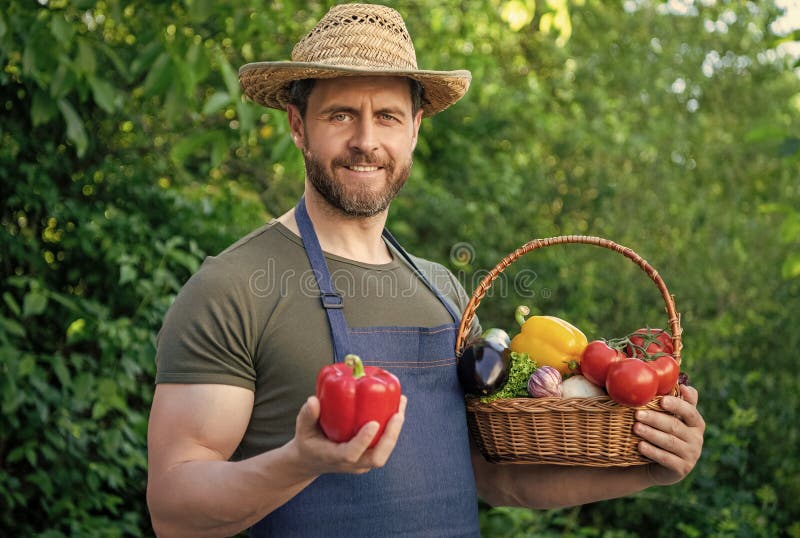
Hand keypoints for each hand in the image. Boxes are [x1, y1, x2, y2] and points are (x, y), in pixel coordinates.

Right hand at [290, 395, 406, 477]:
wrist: (311, 461)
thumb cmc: (308, 442)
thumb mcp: (302, 429)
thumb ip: (307, 415)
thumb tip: (313, 399)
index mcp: (335, 458)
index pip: (352, 454)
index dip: (364, 440)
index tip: (374, 423)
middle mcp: (352, 464)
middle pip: (377, 457)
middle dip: (390, 436)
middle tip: (397, 414)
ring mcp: (363, 463)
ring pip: (385, 451)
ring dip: (396, 430)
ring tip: (401, 404)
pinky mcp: (368, 456)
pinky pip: (384, 445)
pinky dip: (393, 428)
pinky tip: (398, 407)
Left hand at [634, 384, 704, 484]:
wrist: (658, 464)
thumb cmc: (662, 432)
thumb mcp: (670, 416)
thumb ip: (676, 400)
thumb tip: (682, 383)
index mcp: (696, 422)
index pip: (690, 411)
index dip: (677, 405)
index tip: (661, 400)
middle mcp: (697, 439)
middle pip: (675, 426)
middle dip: (655, 419)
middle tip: (637, 414)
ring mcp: (691, 455)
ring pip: (669, 442)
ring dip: (651, 434)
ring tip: (635, 428)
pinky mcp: (682, 469)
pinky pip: (666, 459)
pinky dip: (652, 451)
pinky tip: (639, 446)